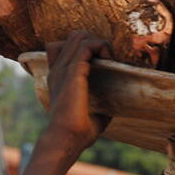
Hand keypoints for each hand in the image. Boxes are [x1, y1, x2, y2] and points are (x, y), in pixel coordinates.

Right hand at [42, 31, 111, 154]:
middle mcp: (58, 69)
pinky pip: (86, 45)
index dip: (82, 47)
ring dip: (98, 42)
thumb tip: (116, 105)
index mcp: (58, 77)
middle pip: (73, 36)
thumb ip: (101, 104)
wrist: (66, 137)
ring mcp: (63, 68)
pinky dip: (100, 47)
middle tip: (107, 58)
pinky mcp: (73, 71)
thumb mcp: (93, 113)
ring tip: (108, 58)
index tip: (99, 61)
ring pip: (79, 36)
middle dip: (94, 41)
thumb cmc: (79, 131)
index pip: (61, 46)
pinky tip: (108, 61)